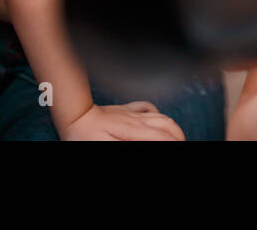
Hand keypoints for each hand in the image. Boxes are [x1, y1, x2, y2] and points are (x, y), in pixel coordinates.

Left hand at [59, 101, 184, 140]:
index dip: (176, 143)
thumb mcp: (106, 147)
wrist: (74, 115)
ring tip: (176, 137)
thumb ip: (130, 146)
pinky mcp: (125, 110)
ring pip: (162, 116)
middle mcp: (138, 120)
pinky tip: (156, 119)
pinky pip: (147, 108)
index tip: (181, 147)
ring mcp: (132, 113)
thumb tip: (151, 144)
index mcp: (135, 131)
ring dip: (173, 127)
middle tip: (182, 144)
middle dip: (179, 136)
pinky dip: (157, 114)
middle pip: (168, 125)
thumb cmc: (84, 136)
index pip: (164, 138)